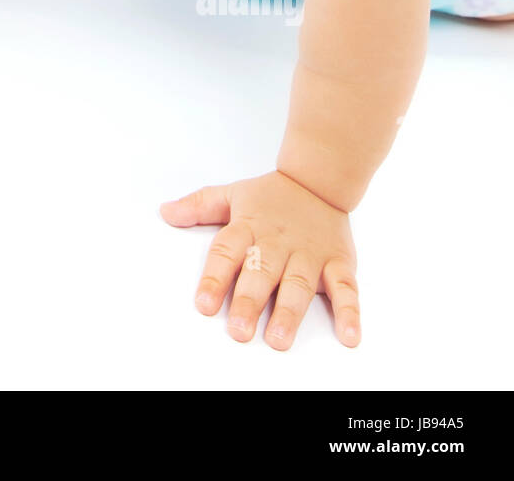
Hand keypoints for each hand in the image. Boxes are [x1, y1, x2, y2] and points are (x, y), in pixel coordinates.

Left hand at [159, 170, 359, 349]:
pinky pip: (346, 288)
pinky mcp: (338, 262)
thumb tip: (165, 212)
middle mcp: (278, 243)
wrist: (319, 179)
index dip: (214, 279)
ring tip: (278, 338)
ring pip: (299, 283)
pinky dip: (351, 312)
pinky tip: (349, 336)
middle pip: (261, 272)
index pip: (227, 253)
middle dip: (250, 301)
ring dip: (290, 312)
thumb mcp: (232, 194)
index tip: (204, 305)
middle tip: (239, 331)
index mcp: (249, 227)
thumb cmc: (271, 196)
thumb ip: (199, 206)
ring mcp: (309, 253)